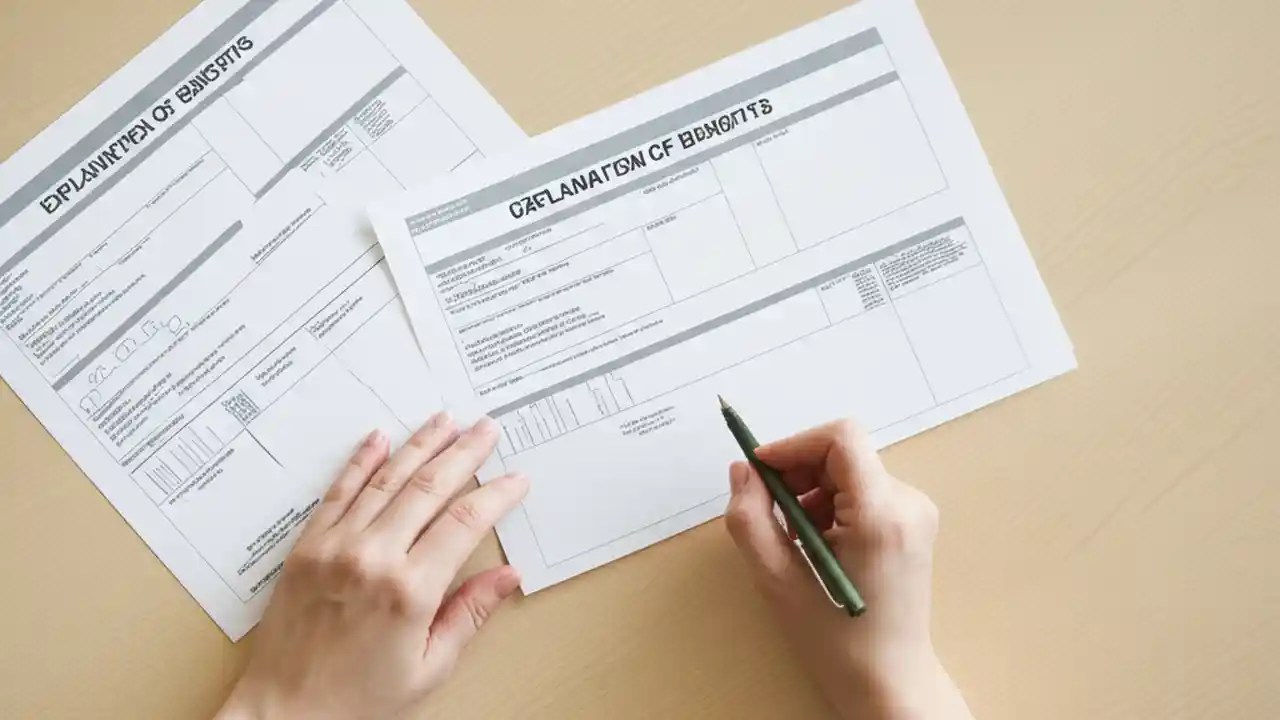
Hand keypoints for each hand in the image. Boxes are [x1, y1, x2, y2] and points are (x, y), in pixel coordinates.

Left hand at [216, 413, 527, 719]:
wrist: (284, 714)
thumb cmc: (357, 702)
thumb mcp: (428, 668)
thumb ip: (469, 615)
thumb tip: (507, 575)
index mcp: (410, 591)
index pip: (466, 523)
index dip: (496, 495)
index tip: (516, 480)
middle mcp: (373, 557)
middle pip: (430, 487)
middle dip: (464, 453)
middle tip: (486, 429)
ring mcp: (335, 546)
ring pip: (386, 480)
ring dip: (419, 445)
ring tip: (445, 420)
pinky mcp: (306, 547)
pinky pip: (338, 492)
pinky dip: (360, 462)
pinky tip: (379, 438)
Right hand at [725, 419, 972, 719]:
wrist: (888, 681)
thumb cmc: (836, 640)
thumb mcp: (777, 581)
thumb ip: (751, 519)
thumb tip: (743, 471)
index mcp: (882, 514)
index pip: (841, 438)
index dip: (793, 445)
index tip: (760, 471)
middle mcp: (908, 503)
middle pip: (842, 454)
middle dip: (798, 475)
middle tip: (773, 516)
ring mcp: (915, 512)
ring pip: (848, 472)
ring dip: (811, 494)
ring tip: (797, 540)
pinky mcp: (912, 522)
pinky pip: (862, 491)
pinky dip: (830, 506)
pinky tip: (819, 545)